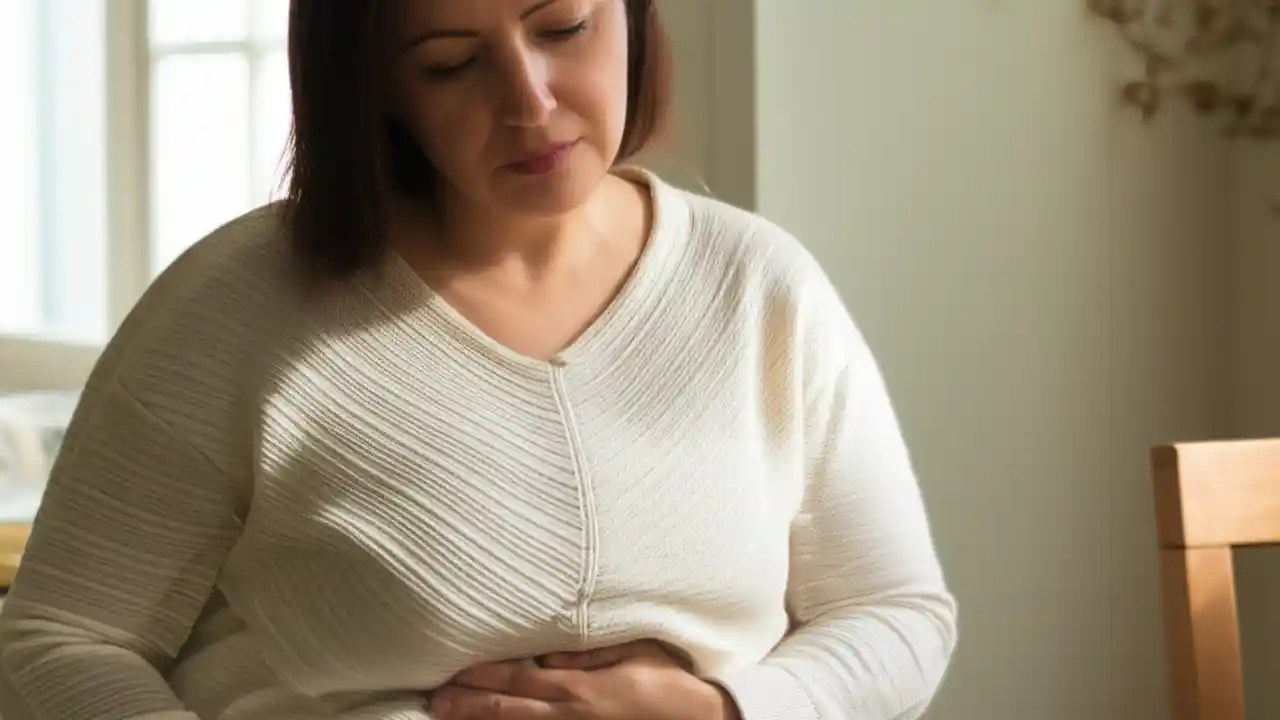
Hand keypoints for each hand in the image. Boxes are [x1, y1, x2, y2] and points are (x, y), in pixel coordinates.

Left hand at [429, 640, 740, 719]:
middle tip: (436, 702)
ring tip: (449, 719)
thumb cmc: (668, 682)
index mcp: (578, 687)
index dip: (482, 679)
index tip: (454, 675)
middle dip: (469, 706)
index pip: (518, 682)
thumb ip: (588, 652)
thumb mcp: (633, 653)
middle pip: (508, 712)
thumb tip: (546, 656)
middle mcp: (570, 716)